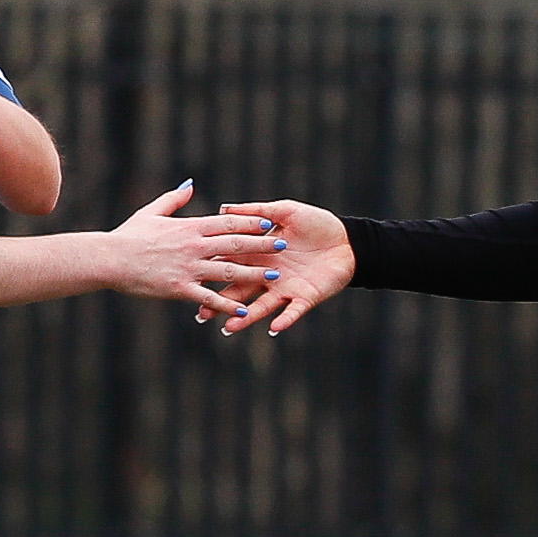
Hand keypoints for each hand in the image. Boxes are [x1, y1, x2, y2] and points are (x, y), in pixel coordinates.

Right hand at [101, 181, 287, 316]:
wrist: (109, 259)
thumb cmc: (128, 235)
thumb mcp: (151, 212)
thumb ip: (174, 199)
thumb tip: (190, 184)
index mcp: (189, 227)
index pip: (227, 222)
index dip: (251, 221)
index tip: (270, 222)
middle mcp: (193, 246)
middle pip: (235, 243)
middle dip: (261, 244)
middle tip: (283, 246)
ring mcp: (188, 268)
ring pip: (228, 270)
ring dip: (253, 274)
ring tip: (274, 276)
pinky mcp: (179, 289)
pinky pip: (208, 297)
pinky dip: (227, 304)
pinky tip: (244, 310)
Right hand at [212, 200, 352, 336]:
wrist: (346, 240)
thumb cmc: (315, 223)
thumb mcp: (284, 211)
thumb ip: (257, 211)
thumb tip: (224, 208)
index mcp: (260, 255)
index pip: (230, 265)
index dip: (212, 273)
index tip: (191, 281)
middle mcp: (268, 276)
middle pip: (240, 291)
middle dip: (221, 305)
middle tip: (201, 316)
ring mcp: (285, 289)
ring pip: (261, 306)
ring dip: (247, 318)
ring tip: (229, 328)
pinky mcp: (305, 298)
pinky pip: (293, 312)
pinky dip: (285, 319)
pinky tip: (274, 328)